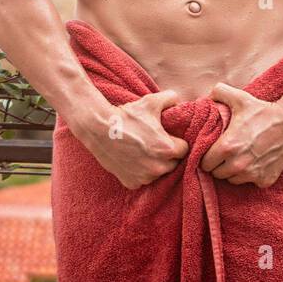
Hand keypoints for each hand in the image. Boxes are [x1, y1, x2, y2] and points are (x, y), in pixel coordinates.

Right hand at [74, 90, 190, 189]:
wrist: (98, 128)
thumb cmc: (126, 116)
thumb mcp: (151, 101)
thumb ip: (170, 98)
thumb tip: (178, 100)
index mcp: (167, 149)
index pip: (184, 149)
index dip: (177, 141)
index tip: (168, 137)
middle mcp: (158, 167)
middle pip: (173, 164)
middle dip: (167, 155)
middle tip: (154, 143)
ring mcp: (144, 178)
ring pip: (157, 173)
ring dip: (154, 165)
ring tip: (141, 150)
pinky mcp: (131, 183)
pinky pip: (142, 180)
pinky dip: (139, 172)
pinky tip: (132, 159)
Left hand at [201, 82, 282, 187]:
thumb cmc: (264, 110)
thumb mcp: (240, 98)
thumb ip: (219, 92)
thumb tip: (207, 96)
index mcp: (227, 147)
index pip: (205, 163)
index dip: (207, 156)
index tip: (213, 150)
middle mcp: (238, 164)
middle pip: (217, 174)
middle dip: (219, 164)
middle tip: (227, 153)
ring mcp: (253, 174)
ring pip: (233, 180)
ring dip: (234, 171)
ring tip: (241, 156)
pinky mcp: (266, 179)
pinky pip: (251, 182)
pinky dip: (252, 175)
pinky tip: (256, 161)